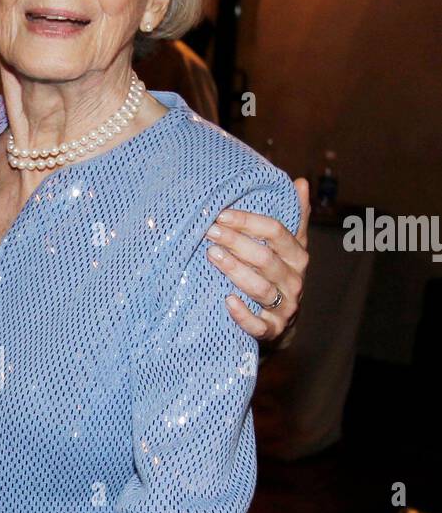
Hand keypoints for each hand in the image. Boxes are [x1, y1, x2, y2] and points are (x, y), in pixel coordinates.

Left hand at [206, 177, 309, 342]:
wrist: (279, 322)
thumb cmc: (278, 275)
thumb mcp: (289, 247)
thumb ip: (295, 216)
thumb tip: (302, 182)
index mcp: (297, 256)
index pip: (277, 233)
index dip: (249, 221)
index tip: (222, 213)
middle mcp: (294, 281)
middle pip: (265, 258)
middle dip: (236, 243)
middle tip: (210, 231)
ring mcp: (285, 307)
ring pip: (260, 288)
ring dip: (235, 271)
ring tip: (212, 255)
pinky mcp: (272, 330)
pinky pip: (258, 324)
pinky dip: (243, 314)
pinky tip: (227, 301)